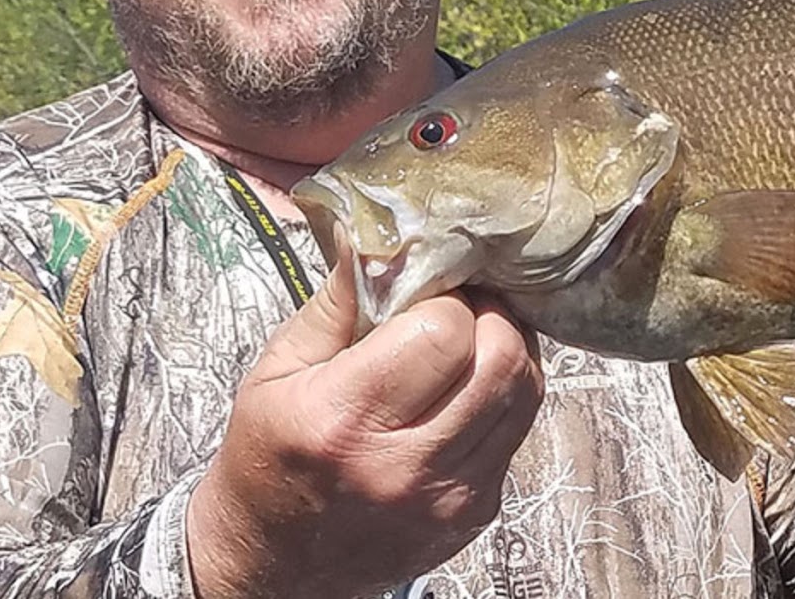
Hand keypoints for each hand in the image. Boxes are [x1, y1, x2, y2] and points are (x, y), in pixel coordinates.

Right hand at [187, 254, 543, 598]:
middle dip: (489, 315)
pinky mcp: (475, 514)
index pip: (445, 330)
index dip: (444, 299)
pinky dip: (501, 398)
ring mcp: (448, 499)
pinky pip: (517, 431)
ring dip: (507, 351)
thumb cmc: (270, 452)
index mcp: (345, 420)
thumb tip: (378, 231)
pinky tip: (465, 390)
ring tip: (469, 341)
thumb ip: (338, 301)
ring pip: (524, 393)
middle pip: (501, 358)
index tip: (425, 294)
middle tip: (462, 306)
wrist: (273, 562)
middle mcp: (404, 467)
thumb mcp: (278, 369)